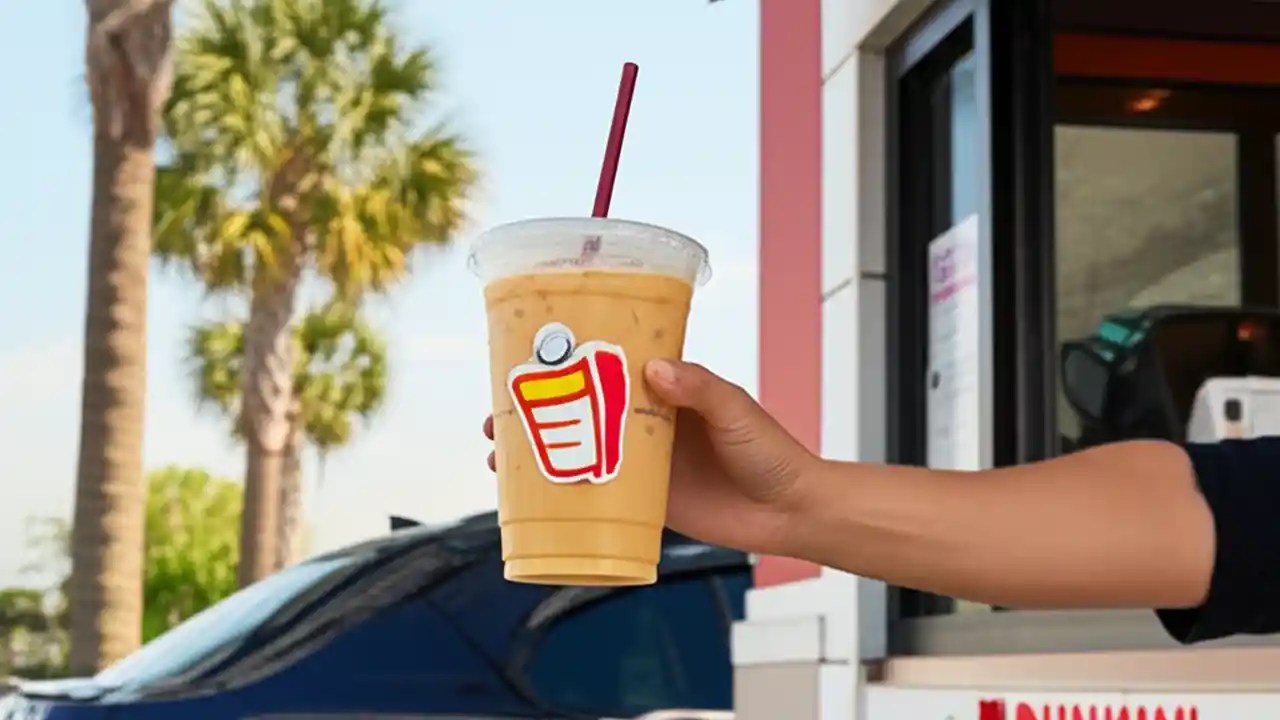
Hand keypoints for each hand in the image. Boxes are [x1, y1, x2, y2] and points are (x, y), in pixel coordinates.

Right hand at [483, 360, 819, 555]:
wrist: (792, 511)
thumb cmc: (771, 452)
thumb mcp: (736, 411)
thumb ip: (700, 389)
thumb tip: (655, 368)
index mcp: (667, 391)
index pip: (608, 369)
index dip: (569, 365)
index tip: (529, 361)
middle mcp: (648, 424)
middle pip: (581, 411)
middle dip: (538, 411)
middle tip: (498, 415)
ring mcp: (645, 465)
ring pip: (581, 453)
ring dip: (541, 452)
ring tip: (501, 456)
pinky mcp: (648, 504)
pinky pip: (599, 497)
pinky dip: (566, 496)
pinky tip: (534, 498)